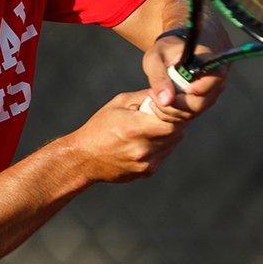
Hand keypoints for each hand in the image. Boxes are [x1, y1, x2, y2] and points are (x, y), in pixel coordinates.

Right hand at [64, 91, 186, 183]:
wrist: (84, 159)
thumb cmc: (99, 127)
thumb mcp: (119, 103)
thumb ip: (145, 96)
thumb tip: (167, 92)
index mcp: (135, 128)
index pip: (174, 120)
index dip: (176, 110)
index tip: (167, 104)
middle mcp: (143, 148)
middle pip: (177, 132)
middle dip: (175, 120)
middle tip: (163, 112)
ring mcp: (146, 163)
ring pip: (173, 142)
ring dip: (168, 132)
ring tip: (149, 127)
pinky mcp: (147, 171)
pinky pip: (164, 153)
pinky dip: (161, 145)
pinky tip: (144, 141)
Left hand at [140, 34, 226, 122]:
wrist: (168, 56)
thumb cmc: (164, 52)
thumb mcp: (155, 59)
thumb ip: (159, 78)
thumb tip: (166, 100)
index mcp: (208, 62)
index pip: (216, 78)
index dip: (201, 88)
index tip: (184, 90)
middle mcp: (213, 82)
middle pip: (199, 104)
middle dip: (173, 104)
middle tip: (153, 93)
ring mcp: (207, 97)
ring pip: (190, 114)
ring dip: (167, 110)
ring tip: (152, 93)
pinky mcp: (197, 107)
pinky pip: (184, 118)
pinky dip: (167, 114)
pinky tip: (156, 101)